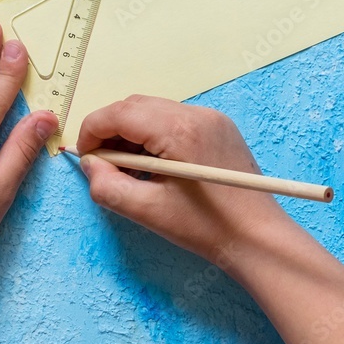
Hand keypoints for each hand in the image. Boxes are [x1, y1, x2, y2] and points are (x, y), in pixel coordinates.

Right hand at [76, 95, 289, 272]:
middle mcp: (195, 114)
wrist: (258, 237)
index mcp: (178, 131)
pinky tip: (154, 164)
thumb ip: (107, 186)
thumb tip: (89, 164)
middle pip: (135, 105)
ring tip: (128, 168)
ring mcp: (211, 117)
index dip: (92, 131)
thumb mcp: (147, 212)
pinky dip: (155, 134)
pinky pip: (174, 118)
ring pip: (154, 109)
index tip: (85, 157)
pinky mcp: (219, 126)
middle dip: (110, 130)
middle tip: (103, 164)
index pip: (119, 113)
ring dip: (132, 132)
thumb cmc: (204, 227)